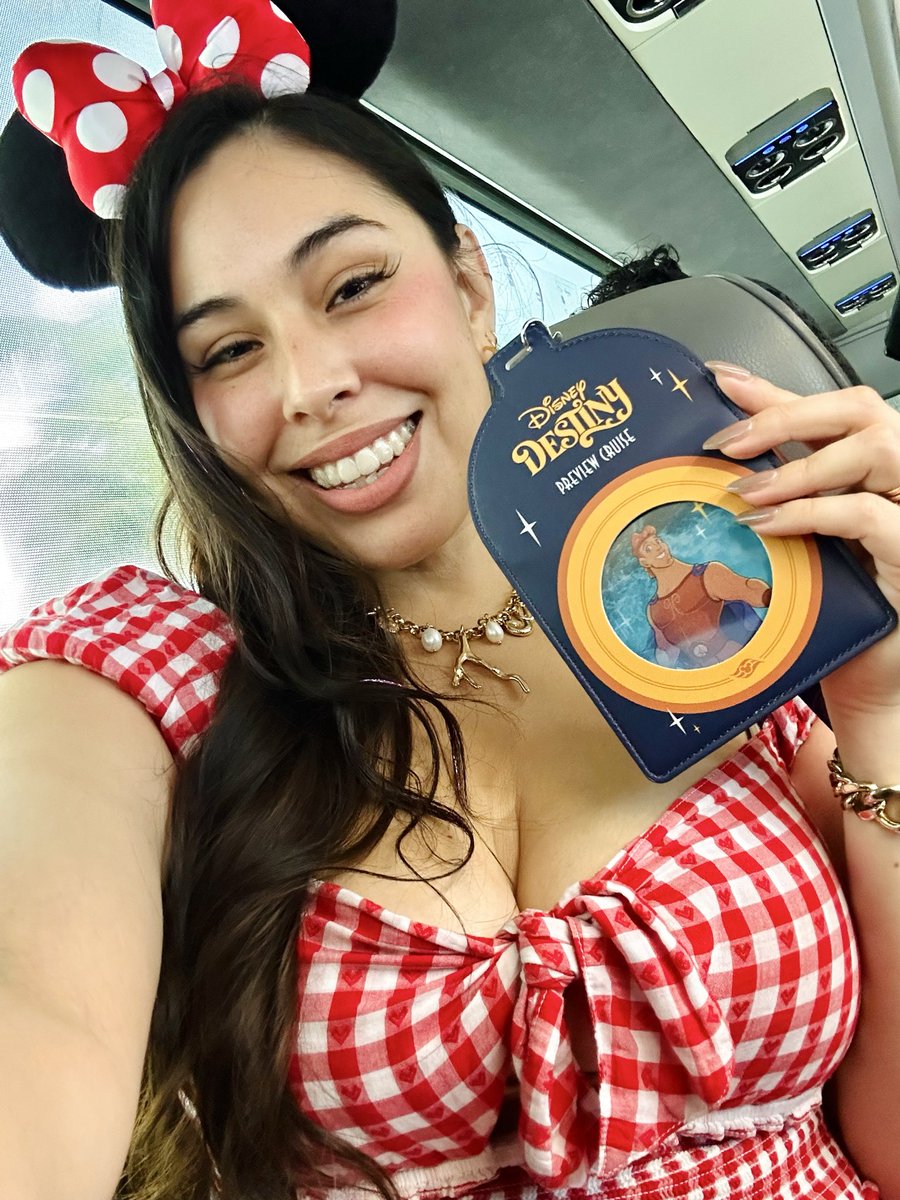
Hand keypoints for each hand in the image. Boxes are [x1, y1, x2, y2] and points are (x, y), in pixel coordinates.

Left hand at [704, 363, 899, 716]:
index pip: (831, 410)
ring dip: (799, 464)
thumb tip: (718, 463)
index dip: (776, 390)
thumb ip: (777, 497)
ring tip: (745, 491)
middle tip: (726, 442)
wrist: (869, 680)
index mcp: (874, 472)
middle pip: (861, 410)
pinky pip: (866, 514)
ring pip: (874, 447)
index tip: (720, 379)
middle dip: (786, 415)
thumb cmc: (833, 613)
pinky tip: (768, 524)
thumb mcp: (798, 542)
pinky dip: (813, 512)